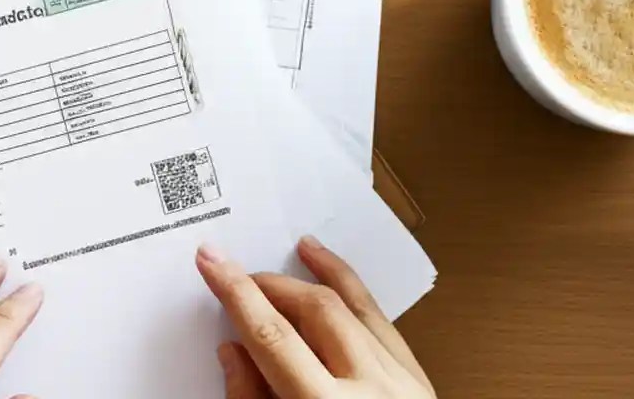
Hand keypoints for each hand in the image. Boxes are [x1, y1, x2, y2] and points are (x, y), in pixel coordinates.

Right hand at [196, 236, 434, 398]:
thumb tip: (234, 353)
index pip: (271, 335)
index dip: (236, 292)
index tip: (212, 261)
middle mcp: (370, 392)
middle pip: (313, 312)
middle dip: (272, 285)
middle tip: (239, 274)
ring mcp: (402, 385)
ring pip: (355, 306)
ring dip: (321, 276)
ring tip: (298, 250)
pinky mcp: (421, 384)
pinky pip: (385, 324)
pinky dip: (359, 296)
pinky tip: (341, 281)